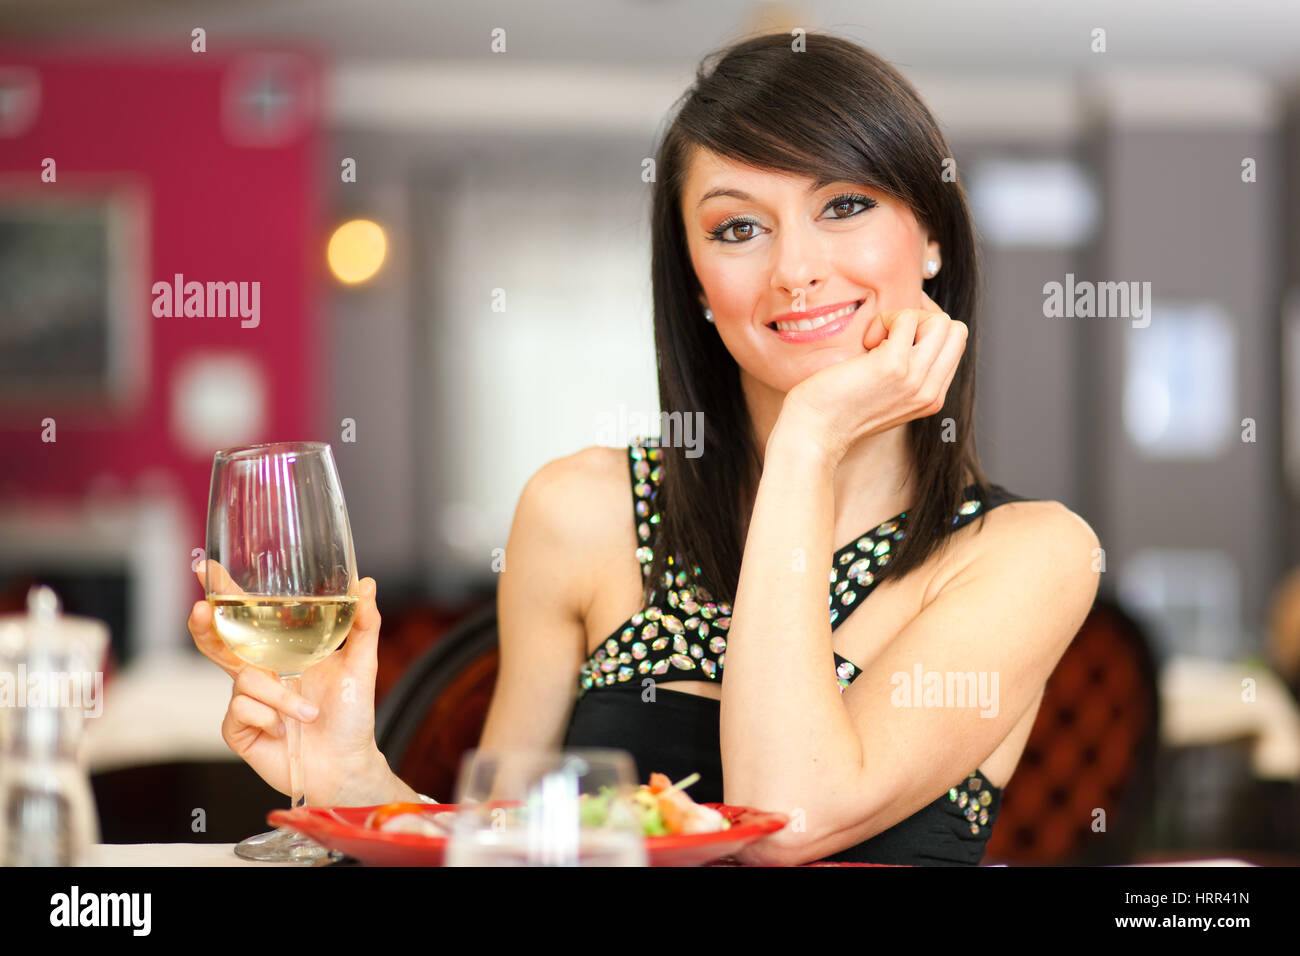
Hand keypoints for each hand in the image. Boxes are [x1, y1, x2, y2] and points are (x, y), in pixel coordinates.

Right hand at [188, 561, 389, 805]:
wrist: (345, 763)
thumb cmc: (350, 715)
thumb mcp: (361, 664)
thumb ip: (364, 624)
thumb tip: (365, 582)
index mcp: (282, 653)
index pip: (248, 619)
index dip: (225, 595)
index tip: (205, 569)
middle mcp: (259, 672)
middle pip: (218, 643)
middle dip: (205, 625)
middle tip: (202, 610)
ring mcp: (246, 701)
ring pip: (245, 679)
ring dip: (280, 697)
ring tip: (308, 714)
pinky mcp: (238, 729)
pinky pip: (241, 709)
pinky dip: (268, 718)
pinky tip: (283, 732)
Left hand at [778, 290, 967, 462]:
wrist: (814, 431)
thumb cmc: (836, 409)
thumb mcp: (884, 395)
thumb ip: (906, 374)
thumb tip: (908, 333)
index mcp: (931, 398)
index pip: (953, 346)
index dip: (926, 331)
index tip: (895, 337)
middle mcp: (929, 391)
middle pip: (955, 330)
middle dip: (923, 320)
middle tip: (888, 336)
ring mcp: (914, 379)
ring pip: (939, 321)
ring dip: (904, 318)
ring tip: (876, 340)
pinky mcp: (893, 365)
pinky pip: (907, 318)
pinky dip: (884, 319)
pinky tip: (866, 341)